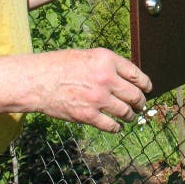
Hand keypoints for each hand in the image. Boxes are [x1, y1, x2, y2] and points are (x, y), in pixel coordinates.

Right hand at [33, 48, 151, 132]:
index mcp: (106, 59)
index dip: (146, 84)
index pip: (137, 74)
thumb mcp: (87, 56)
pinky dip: (117, 127)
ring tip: (130, 116)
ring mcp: (98, 98)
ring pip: (126, 112)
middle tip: (140, 105)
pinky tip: (116, 126)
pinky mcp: (88, 115)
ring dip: (130, 115)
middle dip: (140, 102)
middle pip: (135, 95)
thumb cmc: (59, 65)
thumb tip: (127, 78)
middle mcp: (106, 78)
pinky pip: (111, 125)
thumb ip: (107, 65)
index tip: (147, 89)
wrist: (37, 80)